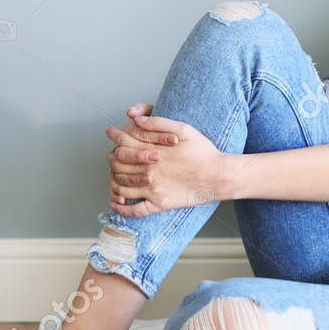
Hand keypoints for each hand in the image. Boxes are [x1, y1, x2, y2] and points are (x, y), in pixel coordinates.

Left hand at [104, 111, 228, 215]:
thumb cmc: (204, 151)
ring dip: (113, 181)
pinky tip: (116, 204)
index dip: (114, 135)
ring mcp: (152, 189)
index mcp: (153, 151)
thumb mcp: (184, 129)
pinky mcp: (159, 204)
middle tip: (111, 154)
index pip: (123, 142)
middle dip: (111, 158)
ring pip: (121, 187)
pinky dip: (121, 209)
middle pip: (118, 164)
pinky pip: (135, 210)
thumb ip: (158, 123)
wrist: (218, 176)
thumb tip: (135, 119)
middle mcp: (149, 171)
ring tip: (112, 176)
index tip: (110, 131)